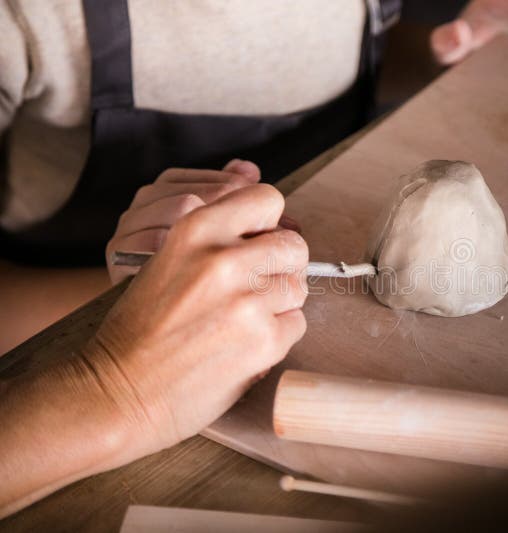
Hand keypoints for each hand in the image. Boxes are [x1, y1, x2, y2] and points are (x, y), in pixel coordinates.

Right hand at [90, 183, 307, 458]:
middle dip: (283, 266)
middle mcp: (225, 259)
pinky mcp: (264, 340)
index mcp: (197, 230)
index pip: (266, 199)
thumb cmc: (141, 330)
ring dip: (280, 304)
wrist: (119, 391)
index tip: (260, 242)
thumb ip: (217, 237)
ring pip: (299, 287)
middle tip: (257, 288)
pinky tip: (244, 345)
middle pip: (294, 246)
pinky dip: (277, 337)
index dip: (269, 224)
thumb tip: (266, 210)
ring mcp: (247, 301)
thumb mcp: (167, 261)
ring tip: (244, 321)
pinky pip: (296, 325)